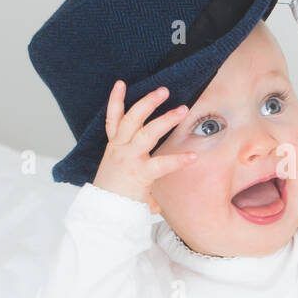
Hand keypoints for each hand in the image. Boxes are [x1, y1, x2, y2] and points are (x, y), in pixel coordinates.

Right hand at [93, 81, 195, 212]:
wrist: (104, 214)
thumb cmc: (114, 198)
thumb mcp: (121, 181)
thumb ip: (139, 178)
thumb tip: (155, 199)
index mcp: (114, 148)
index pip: (112, 120)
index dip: (115, 100)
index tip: (120, 83)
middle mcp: (120, 149)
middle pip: (131, 118)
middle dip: (147, 102)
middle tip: (164, 90)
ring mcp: (129, 159)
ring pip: (147, 133)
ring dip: (165, 119)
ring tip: (183, 110)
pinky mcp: (139, 173)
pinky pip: (162, 164)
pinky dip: (179, 160)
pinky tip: (193, 155)